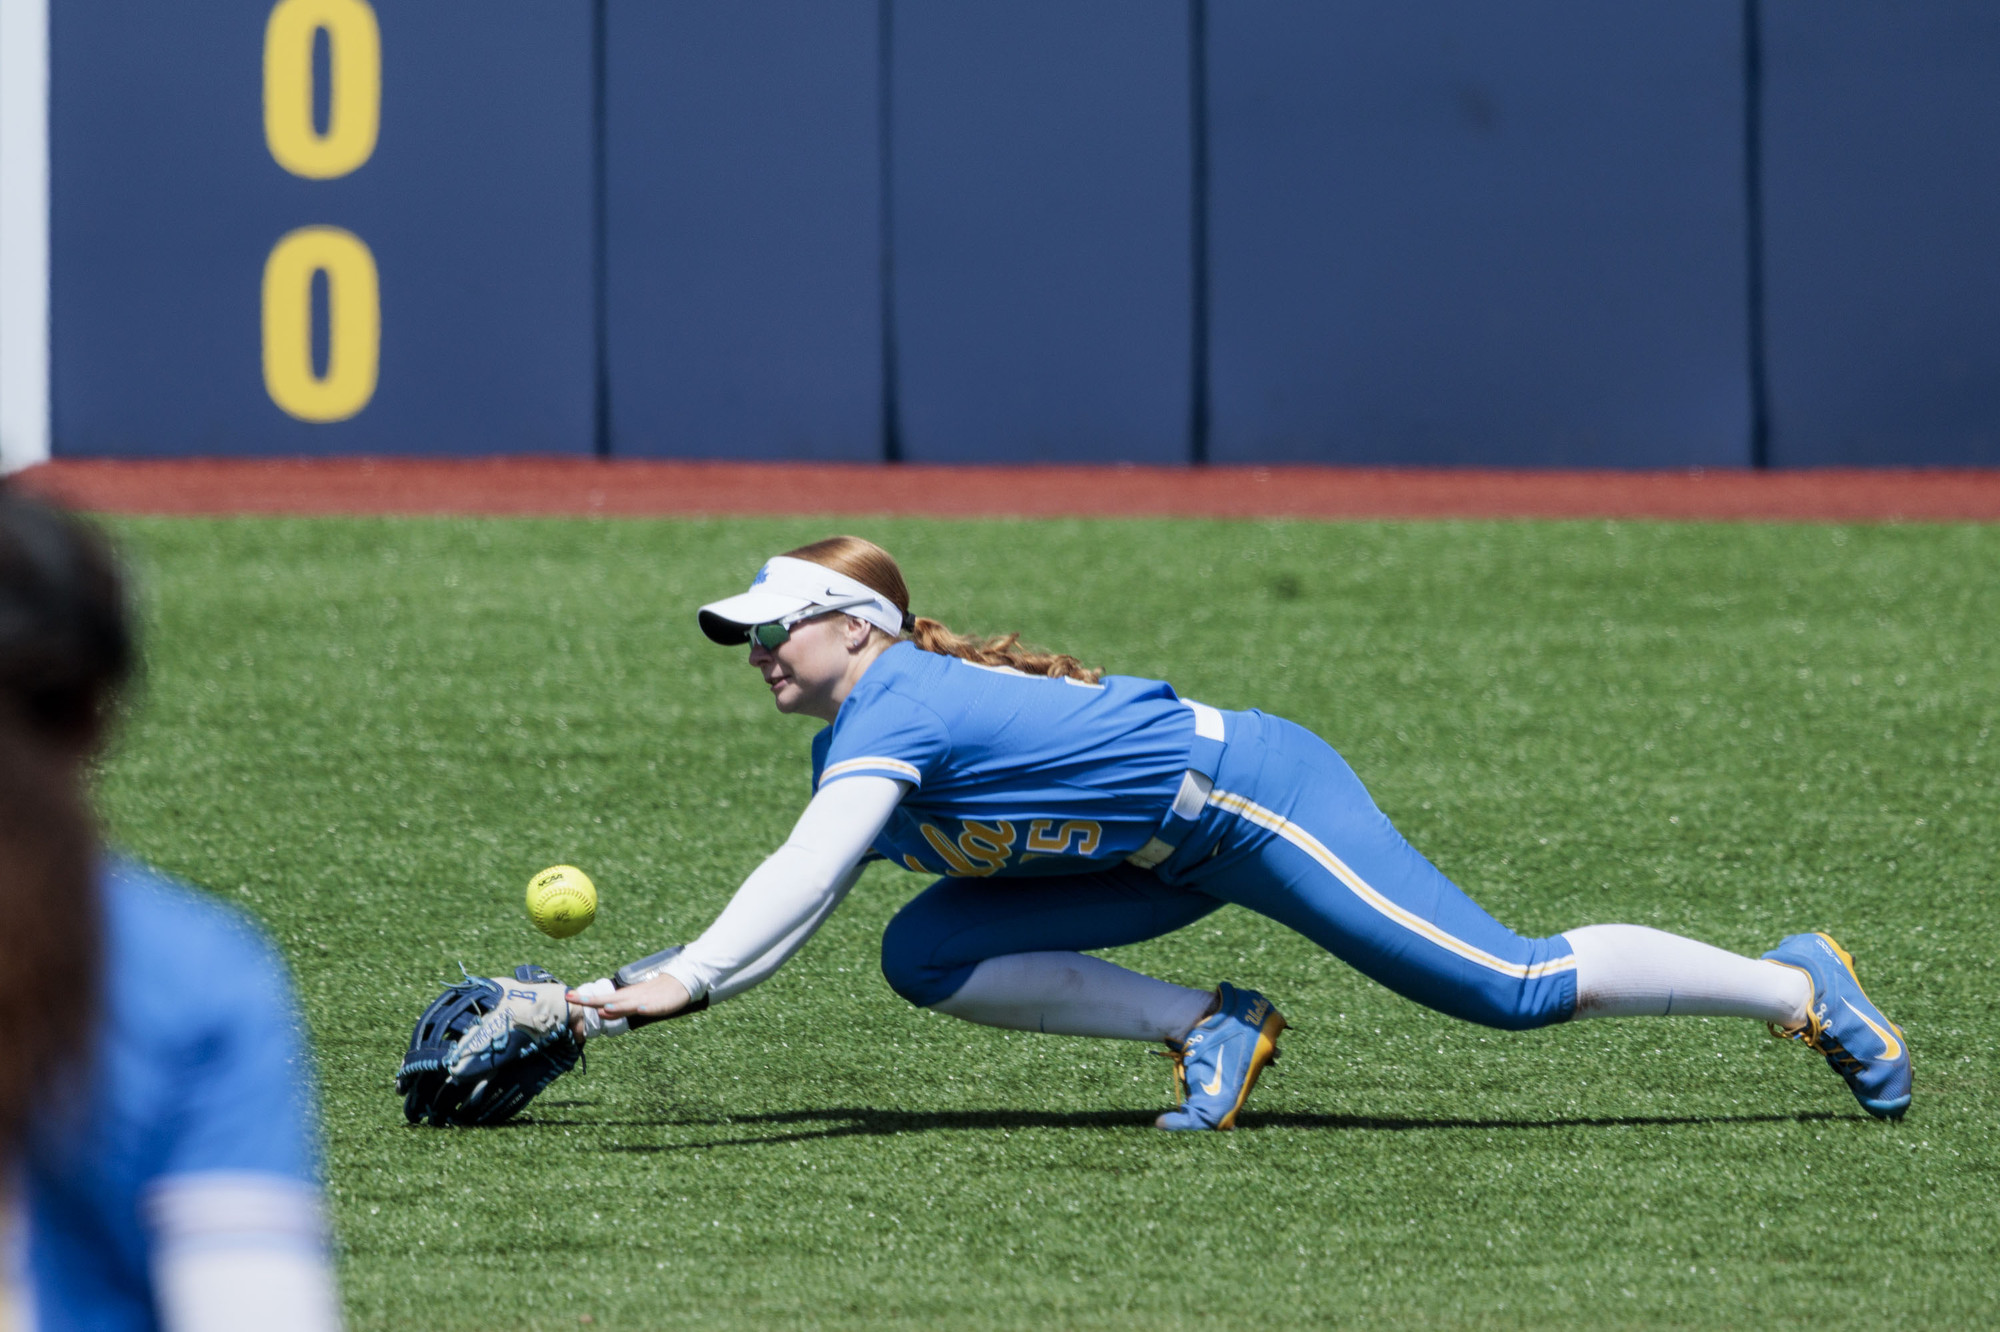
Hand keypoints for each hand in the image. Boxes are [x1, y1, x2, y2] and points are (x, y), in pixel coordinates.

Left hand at [568, 972, 692, 1023]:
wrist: (679, 982)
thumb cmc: (654, 993)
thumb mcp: (634, 1002)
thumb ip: (618, 1008)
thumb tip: (600, 1012)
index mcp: (624, 997)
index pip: (600, 998)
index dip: (585, 998)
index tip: (567, 996)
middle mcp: (631, 997)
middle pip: (608, 999)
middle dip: (591, 1000)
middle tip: (571, 997)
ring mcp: (645, 1000)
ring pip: (628, 1003)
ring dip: (616, 1006)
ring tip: (602, 1007)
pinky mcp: (660, 1004)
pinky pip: (651, 1006)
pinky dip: (644, 1007)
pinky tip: (640, 1009)